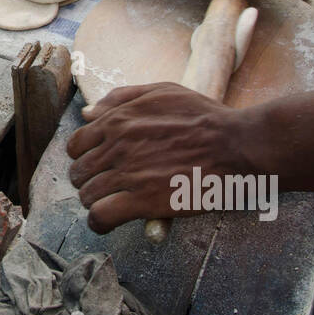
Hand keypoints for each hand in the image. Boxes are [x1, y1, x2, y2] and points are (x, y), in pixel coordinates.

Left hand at [66, 83, 258, 233]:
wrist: (236, 145)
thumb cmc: (204, 117)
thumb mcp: (162, 92)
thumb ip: (120, 99)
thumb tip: (87, 113)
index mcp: (118, 120)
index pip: (76, 145)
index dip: (85, 157)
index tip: (99, 165)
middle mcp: (117, 146)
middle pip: (79, 172)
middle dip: (89, 181)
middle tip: (107, 187)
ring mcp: (128, 174)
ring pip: (87, 195)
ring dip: (95, 202)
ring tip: (112, 203)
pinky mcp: (143, 201)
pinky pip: (101, 216)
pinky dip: (99, 222)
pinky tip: (108, 222)